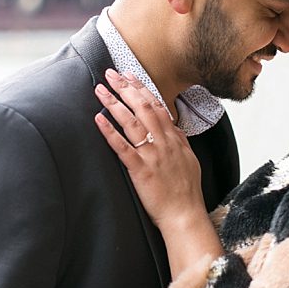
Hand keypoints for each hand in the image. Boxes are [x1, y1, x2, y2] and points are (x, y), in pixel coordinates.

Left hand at [94, 69, 203, 228]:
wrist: (185, 214)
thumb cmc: (186, 191)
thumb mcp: (189, 160)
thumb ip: (179, 142)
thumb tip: (173, 127)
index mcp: (175, 140)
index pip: (158, 106)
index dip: (143, 89)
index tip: (131, 75)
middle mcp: (164, 143)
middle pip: (144, 108)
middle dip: (126, 88)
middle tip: (111, 73)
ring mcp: (153, 155)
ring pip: (133, 122)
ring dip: (115, 103)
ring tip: (100, 89)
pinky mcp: (141, 170)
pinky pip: (123, 147)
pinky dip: (110, 132)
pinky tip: (99, 119)